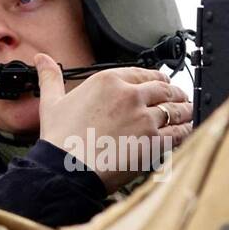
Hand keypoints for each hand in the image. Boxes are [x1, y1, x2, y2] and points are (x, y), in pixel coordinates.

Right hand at [35, 53, 192, 193]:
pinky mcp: (154, 141)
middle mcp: (130, 95)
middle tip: (179, 98)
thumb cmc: (60, 139)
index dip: (156, 78)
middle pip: (164, 88)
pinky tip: (185, 131)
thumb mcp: (52, 102)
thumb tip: (42, 59)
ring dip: (184, 110)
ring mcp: (144, 118)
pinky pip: (178, 132)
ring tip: (187, 113)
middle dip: (175, 93)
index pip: (144, 73)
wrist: (66, 169)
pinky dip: (184, 131)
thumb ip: (50, 77)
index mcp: (107, 81)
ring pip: (175, 109)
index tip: (160, 83)